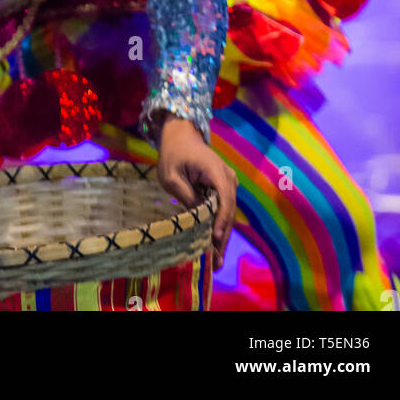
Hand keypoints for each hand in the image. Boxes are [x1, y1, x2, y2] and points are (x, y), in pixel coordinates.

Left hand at [155, 114, 236, 267]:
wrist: (181, 135)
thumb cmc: (173, 153)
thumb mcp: (171, 176)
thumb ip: (186, 196)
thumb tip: (198, 220)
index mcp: (216, 172)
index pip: (224, 201)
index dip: (220, 222)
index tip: (214, 240)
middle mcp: (228, 178)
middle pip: (228, 212)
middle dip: (222, 238)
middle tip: (215, 263)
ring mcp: (228, 184)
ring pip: (227, 214)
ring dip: (221, 236)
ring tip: (215, 261)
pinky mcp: (223, 189)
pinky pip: (222, 210)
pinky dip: (218, 226)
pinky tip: (213, 245)